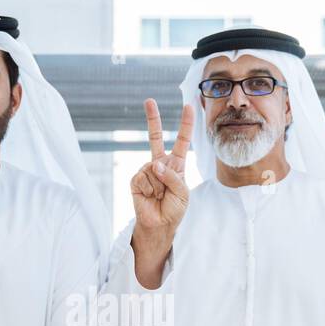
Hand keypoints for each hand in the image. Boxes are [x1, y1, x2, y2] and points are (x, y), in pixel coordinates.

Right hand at [132, 98, 192, 236]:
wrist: (159, 225)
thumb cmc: (174, 209)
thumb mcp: (183, 193)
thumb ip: (173, 177)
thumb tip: (155, 164)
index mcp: (176, 165)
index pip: (181, 141)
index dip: (185, 124)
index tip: (188, 106)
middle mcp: (160, 164)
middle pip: (155, 137)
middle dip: (152, 119)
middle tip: (149, 100)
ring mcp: (147, 171)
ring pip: (153, 168)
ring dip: (159, 185)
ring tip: (159, 196)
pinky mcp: (136, 180)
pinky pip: (143, 177)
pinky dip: (148, 189)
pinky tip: (149, 196)